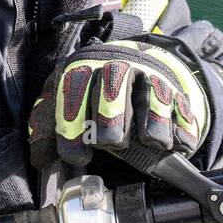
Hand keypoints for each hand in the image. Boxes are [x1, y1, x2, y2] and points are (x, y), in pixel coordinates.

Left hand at [29, 39, 209, 167]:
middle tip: (111, 143)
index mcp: (83, 68)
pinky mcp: (178, 93)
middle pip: (113, 101)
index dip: (73, 133)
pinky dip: (179, 138)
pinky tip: (172, 143)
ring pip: (152, 111)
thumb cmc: (93, 92)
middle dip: (111, 132)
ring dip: (151, 134)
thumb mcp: (64, 101)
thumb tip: (41, 159)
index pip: (74, 96)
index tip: (78, 157)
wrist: (137, 63)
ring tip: (147, 141)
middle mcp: (118, 66)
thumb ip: (46, 128)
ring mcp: (151, 77)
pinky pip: (182, 122)